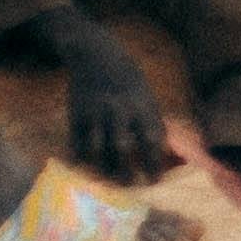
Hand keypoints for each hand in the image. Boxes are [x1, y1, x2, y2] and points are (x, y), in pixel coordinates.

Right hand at [65, 52, 171, 181]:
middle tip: (131, 186)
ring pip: (97, 146)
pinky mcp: (76, 112)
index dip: (153, 161)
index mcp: (142, 104)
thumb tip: (164, 149)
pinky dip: (80, 155)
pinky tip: (84, 168)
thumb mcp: (146, 93)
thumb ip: (152, 118)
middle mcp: (119, 108)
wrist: (95, 54)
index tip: (155, 180)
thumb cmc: (128, 78)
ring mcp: (95, 111)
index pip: (150, 138)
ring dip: (103, 167)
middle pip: (121, 146)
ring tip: (109, 182)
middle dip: (126, 170)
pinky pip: (77, 139)